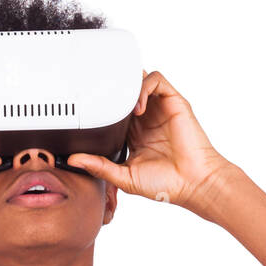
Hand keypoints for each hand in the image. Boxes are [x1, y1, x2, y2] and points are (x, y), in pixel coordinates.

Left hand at [65, 69, 234, 211]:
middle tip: (99, 96)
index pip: (114, 109)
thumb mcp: (123, 176)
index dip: (102, 105)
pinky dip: (144, 87)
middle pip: (126, 90)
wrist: (192, 183)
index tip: (88, 108)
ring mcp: (160, 108)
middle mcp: (147, 118)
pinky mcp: (174, 102)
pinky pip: (156, 80)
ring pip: (139, 80)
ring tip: (120, 103)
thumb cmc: (164, 184)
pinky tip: (137, 108)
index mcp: (134, 133)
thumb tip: (73, 160)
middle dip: (112, 88)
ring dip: (127, 86)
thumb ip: (99, 166)